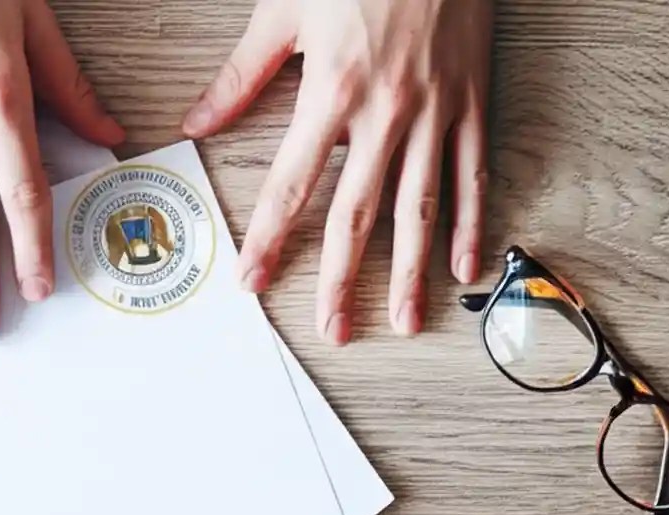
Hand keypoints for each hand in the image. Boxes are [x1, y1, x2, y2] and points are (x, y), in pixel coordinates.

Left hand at [183, 0, 492, 343]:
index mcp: (332, 92)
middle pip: (358, 214)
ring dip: (410, 271)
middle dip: (342, 278)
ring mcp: (435, 112)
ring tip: (403, 320)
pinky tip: (463, 267)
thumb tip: (196, 122)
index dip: (272, 238)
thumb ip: (241, 75)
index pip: (293, 184)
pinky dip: (469, 223)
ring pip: (420, 208)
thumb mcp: (284, 9)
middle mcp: (386, 113)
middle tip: (333, 329)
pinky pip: (472, 174)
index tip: (255, 281)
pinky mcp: (472, 103)